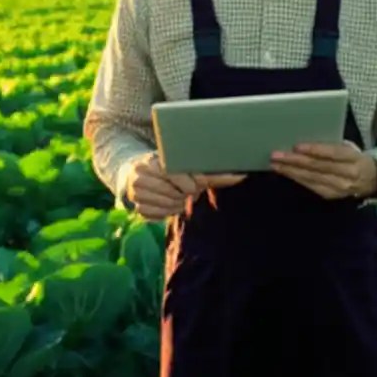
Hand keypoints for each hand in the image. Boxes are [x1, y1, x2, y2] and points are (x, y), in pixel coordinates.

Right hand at [121, 152, 245, 219]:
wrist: (135, 172)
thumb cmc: (169, 167)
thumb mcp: (182, 163)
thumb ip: (207, 171)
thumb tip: (242, 175)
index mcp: (153, 160)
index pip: (174, 174)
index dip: (188, 183)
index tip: (196, 188)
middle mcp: (140, 175)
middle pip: (173, 193)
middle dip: (184, 194)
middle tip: (185, 191)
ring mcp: (136, 192)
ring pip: (167, 205)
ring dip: (177, 204)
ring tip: (177, 196)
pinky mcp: (136, 207)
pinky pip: (157, 216)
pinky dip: (166, 212)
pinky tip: (167, 204)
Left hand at [270, 141, 376, 200]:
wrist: (373, 180)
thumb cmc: (356, 157)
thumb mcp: (351, 148)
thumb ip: (333, 145)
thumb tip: (306, 142)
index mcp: (355, 159)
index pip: (333, 154)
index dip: (315, 150)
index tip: (297, 146)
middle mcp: (347, 176)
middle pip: (318, 167)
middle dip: (295, 161)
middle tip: (276, 155)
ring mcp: (338, 189)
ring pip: (311, 179)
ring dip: (290, 171)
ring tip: (275, 163)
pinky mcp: (330, 195)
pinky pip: (310, 186)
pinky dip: (296, 178)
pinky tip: (285, 172)